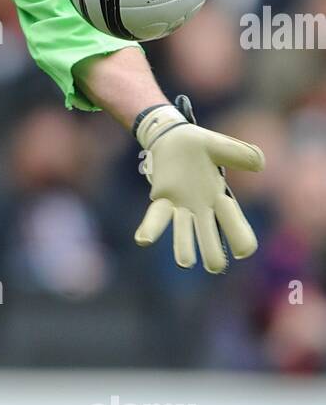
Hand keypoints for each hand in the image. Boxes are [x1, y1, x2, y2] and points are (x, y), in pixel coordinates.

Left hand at [134, 96, 263, 272]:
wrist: (172, 138)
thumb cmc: (200, 146)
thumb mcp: (221, 146)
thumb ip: (241, 153)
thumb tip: (260, 164)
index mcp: (221, 200)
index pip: (235, 225)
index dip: (238, 232)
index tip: (238, 236)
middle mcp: (201, 209)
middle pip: (209, 236)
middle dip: (212, 251)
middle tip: (216, 266)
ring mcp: (181, 207)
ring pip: (184, 232)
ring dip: (184, 247)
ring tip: (186, 262)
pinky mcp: (162, 199)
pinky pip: (157, 217)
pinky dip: (151, 229)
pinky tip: (144, 240)